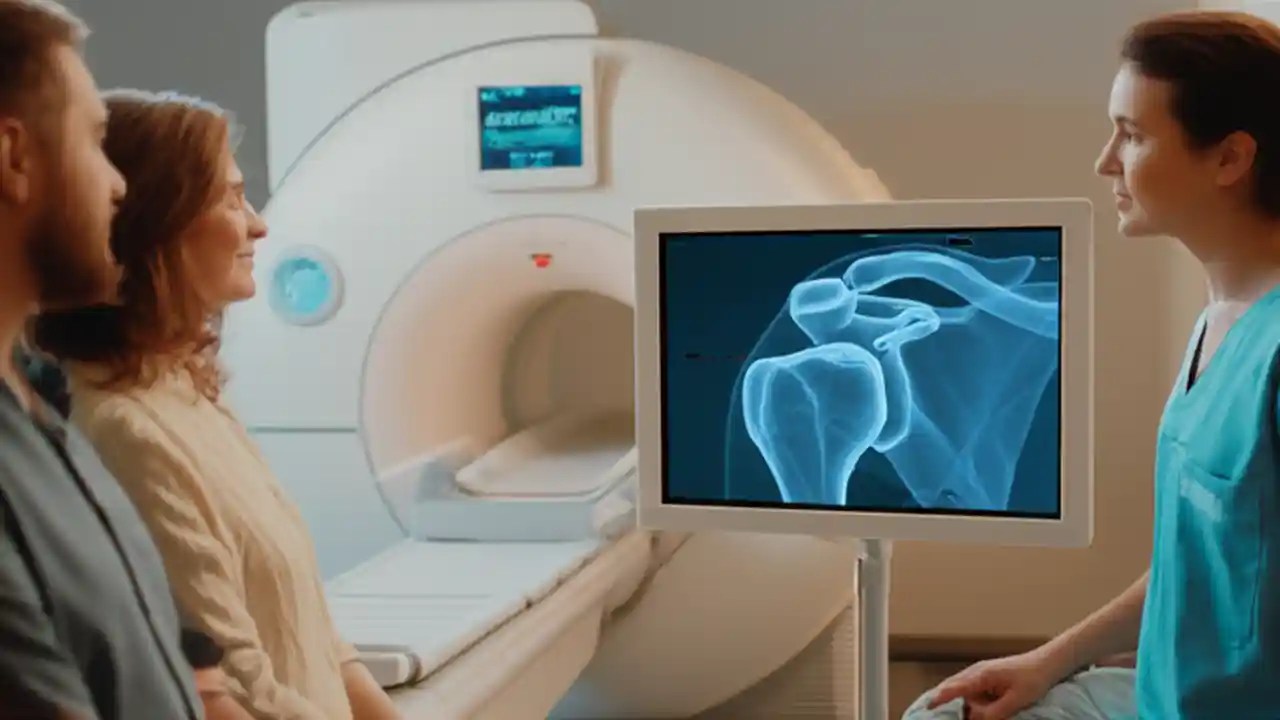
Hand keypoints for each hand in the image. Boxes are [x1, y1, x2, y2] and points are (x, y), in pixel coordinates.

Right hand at [925, 649, 1061, 719]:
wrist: (1046, 664)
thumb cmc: (1033, 679)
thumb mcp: (1016, 700)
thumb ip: (995, 712)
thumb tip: (975, 718)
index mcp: (983, 675)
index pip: (956, 687)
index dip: (941, 697)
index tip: (929, 705)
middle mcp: (977, 672)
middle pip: (955, 688)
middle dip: (947, 699)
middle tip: (938, 709)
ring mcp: (981, 673)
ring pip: (963, 691)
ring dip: (966, 703)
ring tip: (979, 707)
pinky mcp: (986, 678)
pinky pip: (971, 690)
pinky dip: (971, 700)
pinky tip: (979, 708)